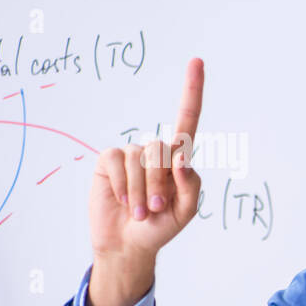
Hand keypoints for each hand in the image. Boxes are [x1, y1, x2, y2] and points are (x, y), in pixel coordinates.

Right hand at [86, 58, 203, 305]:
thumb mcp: (186, 211)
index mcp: (177, 158)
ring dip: (143, 192)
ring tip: (142, 211)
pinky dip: (125, 186)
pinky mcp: (108, 162)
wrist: (130, 244)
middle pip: (162, 152)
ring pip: (141, 159)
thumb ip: (190, 184)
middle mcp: (154, 150)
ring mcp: (130, 155)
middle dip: (161, 185)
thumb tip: (180, 155)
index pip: (187, 119)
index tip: (197, 61)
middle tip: (158, 208)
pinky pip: (118, 162)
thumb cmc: (161, 226)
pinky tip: (124, 201)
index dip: (192, 91)